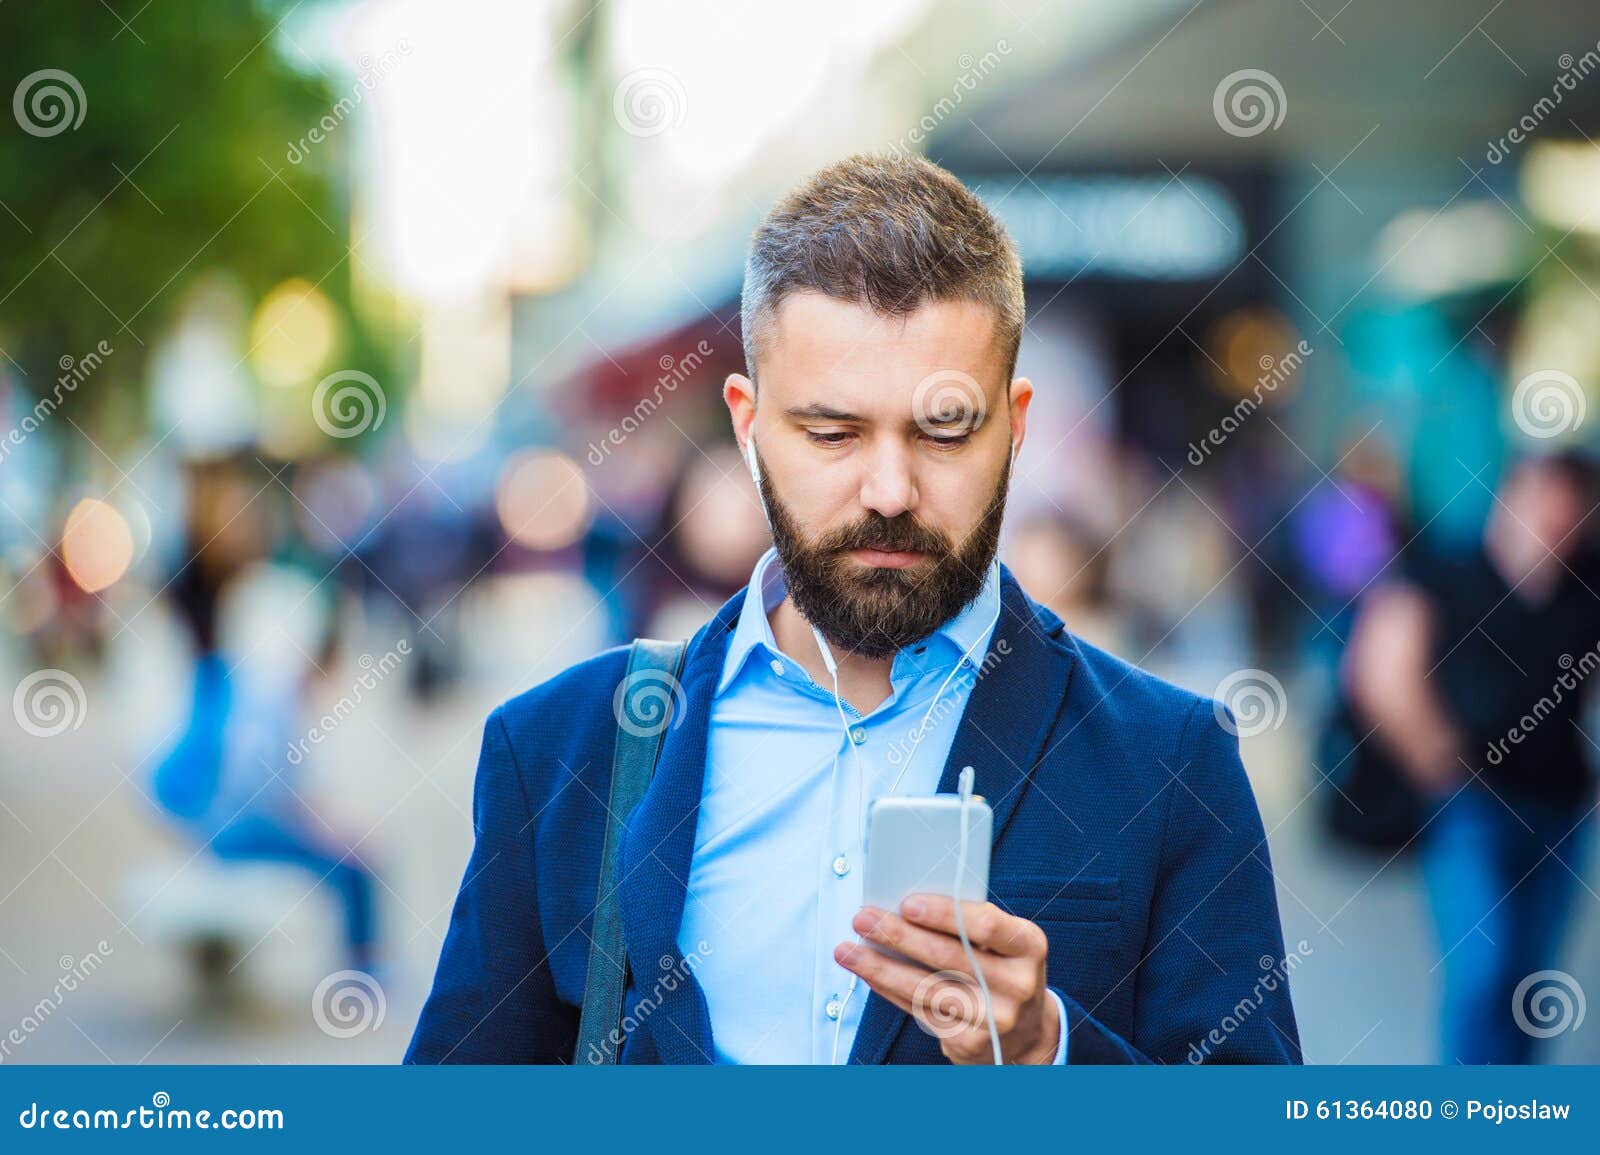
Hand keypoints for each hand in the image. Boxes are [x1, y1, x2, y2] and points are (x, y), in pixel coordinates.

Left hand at [834, 894, 1058, 1063]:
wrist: (1027, 1034)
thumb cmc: (1003, 970)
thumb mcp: (1004, 942)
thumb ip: (967, 923)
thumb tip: (903, 905)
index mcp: (1029, 946)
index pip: (986, 924)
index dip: (944, 913)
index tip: (907, 903)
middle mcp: (1017, 985)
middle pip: (947, 957)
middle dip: (898, 935)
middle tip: (863, 919)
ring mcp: (994, 1019)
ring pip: (925, 989)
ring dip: (879, 967)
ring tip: (847, 950)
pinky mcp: (969, 1043)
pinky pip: (919, 1011)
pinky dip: (888, 990)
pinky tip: (868, 974)